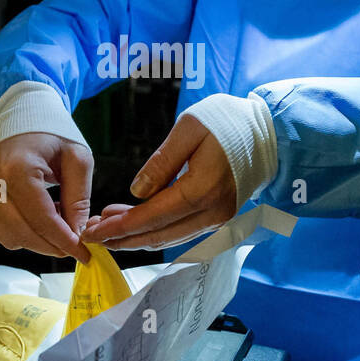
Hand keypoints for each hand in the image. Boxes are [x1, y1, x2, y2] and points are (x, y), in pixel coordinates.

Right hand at [0, 133, 92, 262]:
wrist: (20, 114)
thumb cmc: (52, 134)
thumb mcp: (77, 159)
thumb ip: (79, 199)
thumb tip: (78, 235)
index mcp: (18, 167)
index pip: (42, 220)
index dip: (65, 242)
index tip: (84, 254)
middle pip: (24, 234)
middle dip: (52, 245)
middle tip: (75, 245)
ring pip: (10, 237)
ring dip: (37, 239)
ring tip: (57, 220)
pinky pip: (0, 230)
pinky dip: (22, 232)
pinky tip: (39, 216)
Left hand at [80, 114, 235, 250]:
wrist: (268, 132)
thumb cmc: (227, 122)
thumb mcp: (189, 128)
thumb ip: (161, 162)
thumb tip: (136, 192)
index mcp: (202, 189)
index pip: (152, 216)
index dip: (120, 226)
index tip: (92, 231)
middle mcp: (212, 212)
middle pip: (159, 235)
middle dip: (122, 238)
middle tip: (92, 234)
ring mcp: (218, 218)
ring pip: (170, 237)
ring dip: (137, 236)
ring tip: (107, 227)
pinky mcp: (220, 216)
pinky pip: (182, 230)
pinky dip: (157, 230)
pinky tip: (137, 222)